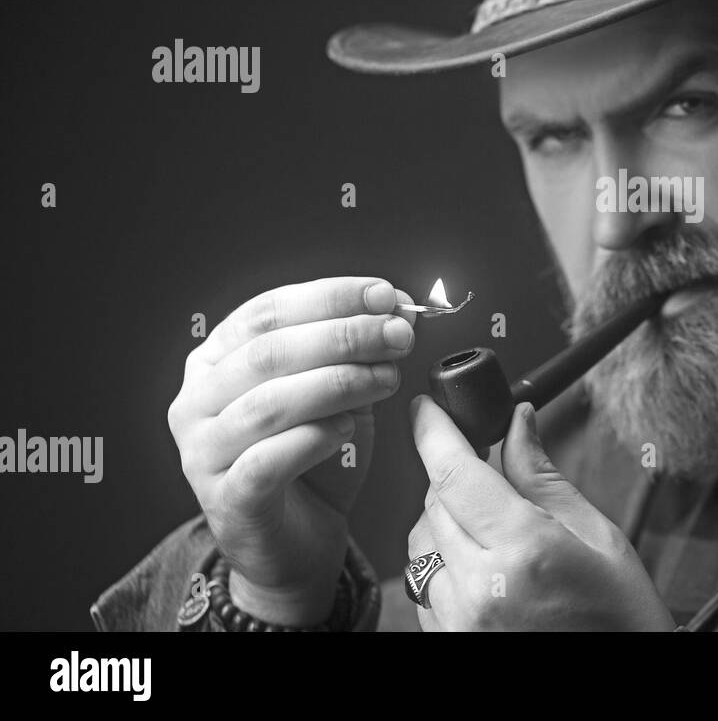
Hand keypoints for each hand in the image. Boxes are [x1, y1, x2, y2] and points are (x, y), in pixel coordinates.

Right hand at [168, 276, 416, 624]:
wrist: (297, 543)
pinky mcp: (226, 500)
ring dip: (340, 383)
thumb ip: (356, 351)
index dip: (330, 296)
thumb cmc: (315, 460)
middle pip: (269, 350)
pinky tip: (348, 430)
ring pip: (269, 403)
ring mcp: (203, 452)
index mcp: (216, 359)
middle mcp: (197, 400)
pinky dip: (314, 438)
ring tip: (387, 380)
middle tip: (398, 335)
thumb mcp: (337, 393)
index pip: (268, 309)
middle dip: (344, 335)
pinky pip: (268, 460)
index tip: (386, 295)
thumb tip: (397, 308)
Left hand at [406, 396, 675, 630]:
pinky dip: (441, 560)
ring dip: (443, 518)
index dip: (434, 431)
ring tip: (490, 524)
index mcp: (523, 552)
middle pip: (434, 503)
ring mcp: (458, 622)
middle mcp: (479, 589)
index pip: (455, 473)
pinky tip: (480, 561)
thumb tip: (517, 422)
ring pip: (420, 542)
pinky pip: (422, 584)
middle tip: (485, 468)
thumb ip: (542, 477)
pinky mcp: (447, 641)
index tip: (427, 407)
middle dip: (452, 474)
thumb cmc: (622, 618)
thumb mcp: (597, 536)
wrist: (622, 687)